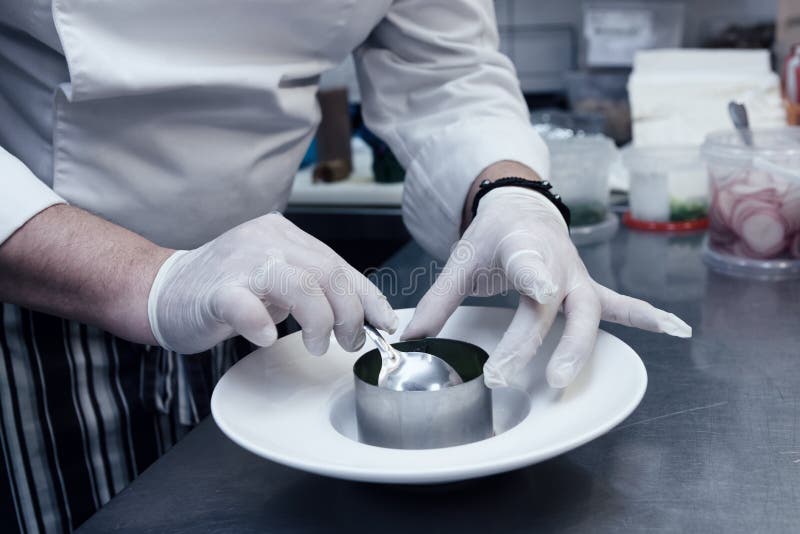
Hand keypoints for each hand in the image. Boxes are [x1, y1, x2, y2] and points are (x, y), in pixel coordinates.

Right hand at [148, 213, 397, 354]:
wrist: (161, 289)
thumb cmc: (224, 289)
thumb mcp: (277, 280)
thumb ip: (312, 288)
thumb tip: (359, 315)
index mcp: (284, 235)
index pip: (338, 264)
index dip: (368, 296)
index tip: (386, 322)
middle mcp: (265, 240)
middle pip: (327, 273)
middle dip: (348, 314)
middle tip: (348, 342)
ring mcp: (239, 262)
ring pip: (300, 284)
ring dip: (319, 321)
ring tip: (316, 345)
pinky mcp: (215, 290)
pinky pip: (246, 305)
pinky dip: (262, 324)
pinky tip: (267, 338)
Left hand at [402, 187, 690, 388]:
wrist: (523, 207)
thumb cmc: (492, 237)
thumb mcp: (461, 261)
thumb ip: (438, 302)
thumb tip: (407, 338)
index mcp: (521, 246)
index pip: (529, 263)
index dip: (536, 275)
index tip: (541, 289)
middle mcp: (555, 261)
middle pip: (554, 305)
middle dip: (533, 341)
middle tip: (505, 375)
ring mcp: (576, 276)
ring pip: (590, 311)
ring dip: (580, 346)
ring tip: (566, 377)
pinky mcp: (587, 287)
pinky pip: (620, 304)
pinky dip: (647, 317)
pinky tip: (676, 330)